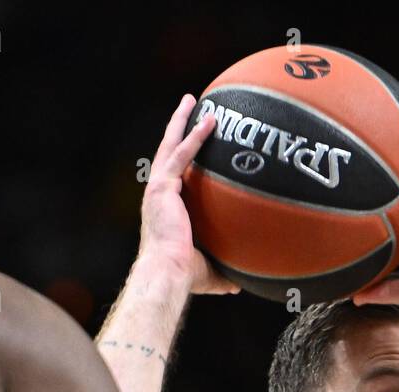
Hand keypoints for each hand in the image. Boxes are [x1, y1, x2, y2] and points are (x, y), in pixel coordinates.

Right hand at [139, 94, 239, 295]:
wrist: (167, 273)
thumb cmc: (182, 277)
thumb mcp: (208, 273)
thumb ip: (224, 274)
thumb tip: (240, 285)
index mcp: (165, 210)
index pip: (173, 177)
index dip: (180, 159)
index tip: (190, 143)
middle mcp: (158, 195)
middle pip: (167, 153)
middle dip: (176, 129)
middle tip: (186, 107)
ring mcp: (158, 189)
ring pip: (170, 147)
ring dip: (181, 122)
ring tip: (191, 100)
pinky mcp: (163, 187)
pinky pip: (181, 156)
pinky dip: (195, 137)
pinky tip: (210, 120)